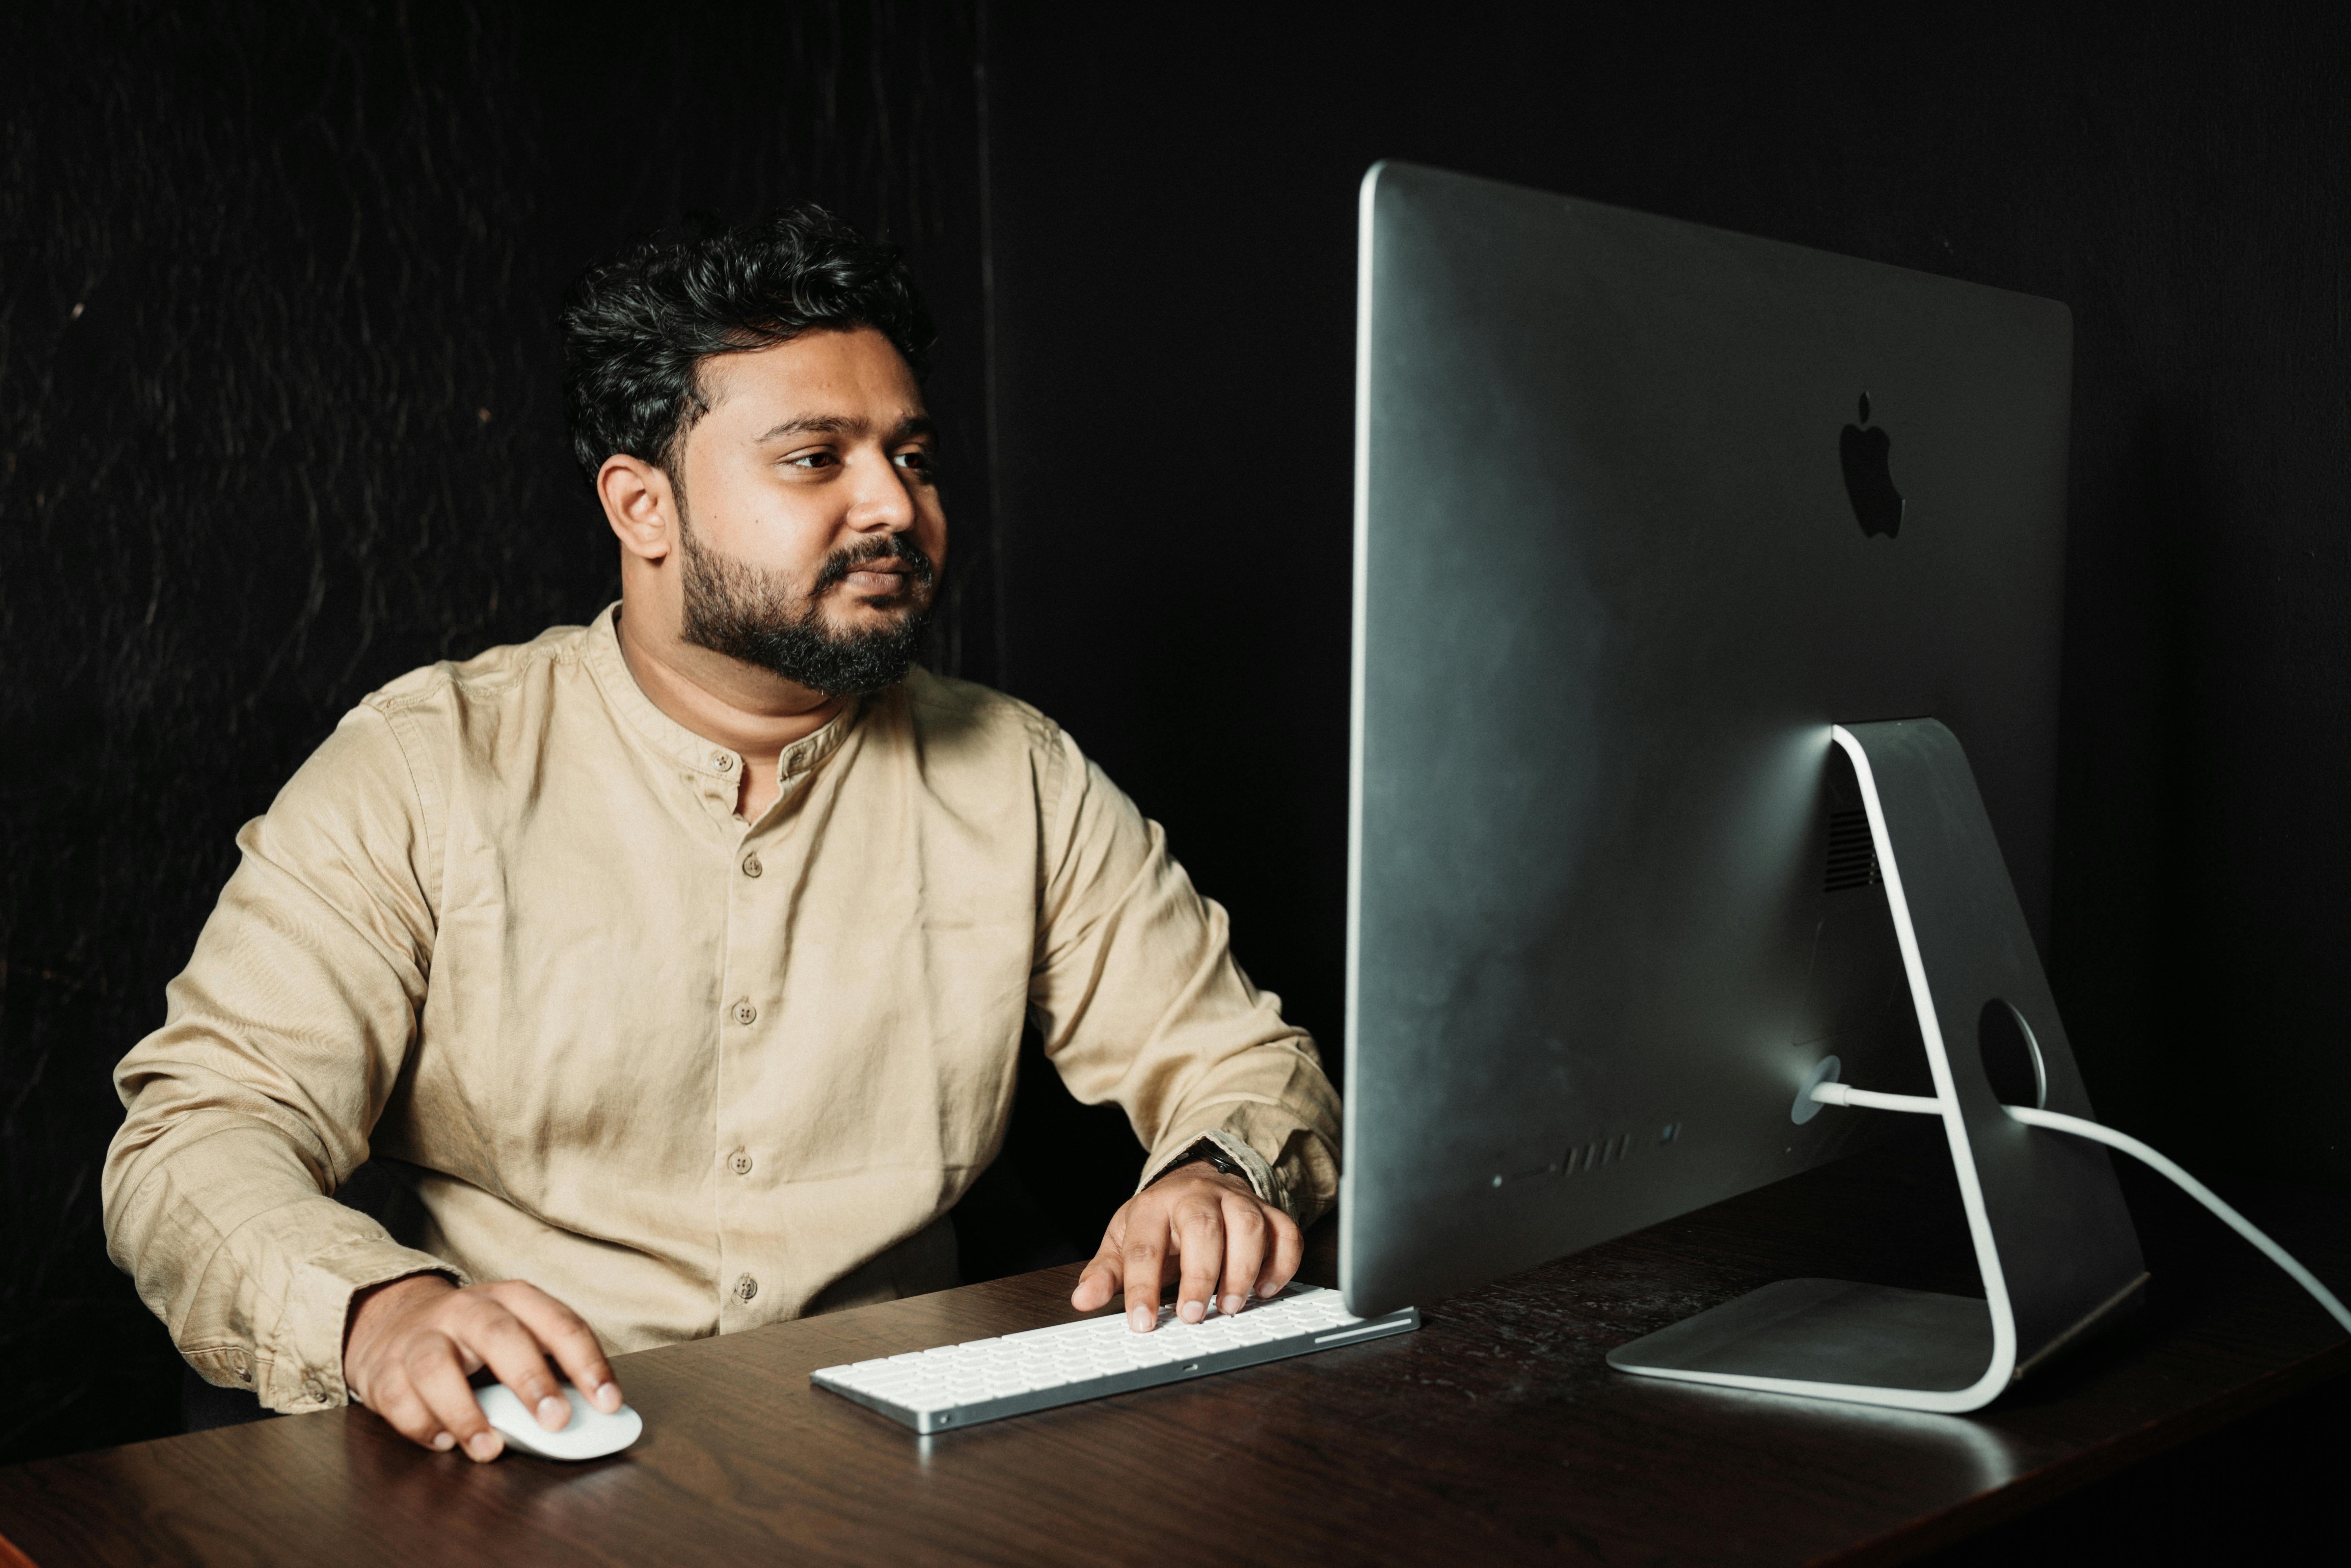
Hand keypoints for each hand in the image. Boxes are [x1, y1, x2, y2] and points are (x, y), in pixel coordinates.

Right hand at [342, 1275, 621, 1460]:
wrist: (392, 1318)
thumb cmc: (471, 1338)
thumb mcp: (515, 1336)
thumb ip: (548, 1368)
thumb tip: (593, 1415)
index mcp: (512, 1299)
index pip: (558, 1323)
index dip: (587, 1362)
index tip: (610, 1403)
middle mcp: (467, 1310)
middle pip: (500, 1334)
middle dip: (531, 1379)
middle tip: (556, 1421)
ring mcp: (422, 1337)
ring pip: (437, 1367)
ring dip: (466, 1413)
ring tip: (490, 1449)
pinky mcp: (384, 1368)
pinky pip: (398, 1397)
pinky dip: (421, 1424)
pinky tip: (444, 1442)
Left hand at [1071, 1163, 1303, 1330]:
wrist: (1195, 1181)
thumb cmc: (1159, 1219)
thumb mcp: (1124, 1239)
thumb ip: (1106, 1272)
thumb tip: (1083, 1300)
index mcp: (1154, 1206)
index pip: (1145, 1246)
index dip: (1142, 1287)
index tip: (1142, 1322)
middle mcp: (1197, 1198)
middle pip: (1203, 1227)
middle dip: (1201, 1274)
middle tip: (1194, 1316)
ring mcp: (1236, 1201)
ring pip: (1249, 1226)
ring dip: (1243, 1270)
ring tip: (1231, 1306)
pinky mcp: (1267, 1211)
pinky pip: (1285, 1232)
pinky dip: (1282, 1263)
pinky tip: (1266, 1290)